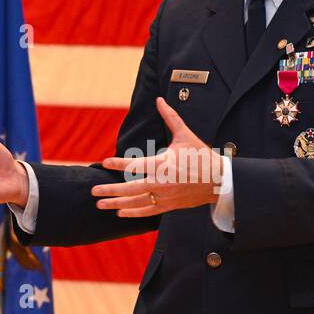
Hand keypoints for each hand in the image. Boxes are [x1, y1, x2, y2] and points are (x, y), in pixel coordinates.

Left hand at [93, 97, 223, 216]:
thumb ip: (170, 118)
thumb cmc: (201, 156)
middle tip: (93, 189)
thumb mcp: (185, 135)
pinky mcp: (169, 206)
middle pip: (130, 188)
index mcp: (163, 164)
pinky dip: (132, 213)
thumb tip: (159, 100)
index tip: (104, 163)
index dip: (118, 164)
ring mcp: (164, 196)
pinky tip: (119, 213)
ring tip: (100, 204)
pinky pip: (147, 211)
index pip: (135, 164)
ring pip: (136, 202)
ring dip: (116, 203)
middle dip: (110, 189)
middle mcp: (161, 182)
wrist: (219, 180)